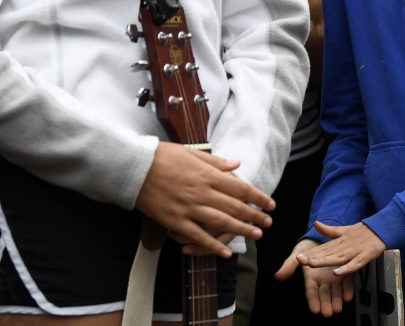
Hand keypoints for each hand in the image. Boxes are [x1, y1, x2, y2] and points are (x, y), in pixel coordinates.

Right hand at [134, 142, 274, 258]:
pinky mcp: (175, 220)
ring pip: (221, 222)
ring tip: (256, 235)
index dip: (258, 197)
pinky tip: (224, 253)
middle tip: (268, 223)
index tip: (270, 204)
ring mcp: (189, 208)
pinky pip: (197, 235)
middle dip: (255, 215)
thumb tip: (236, 164)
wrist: (134, 167)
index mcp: (207, 174)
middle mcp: (202, 192)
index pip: (240, 188)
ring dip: (241, 230)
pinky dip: (212, 245)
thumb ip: (215, 161)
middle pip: (234, 207)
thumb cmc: (161, 156)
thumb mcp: (191, 153)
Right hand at [276, 237, 355, 316]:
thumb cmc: (308, 247)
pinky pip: (347, 282)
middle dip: (326, 304)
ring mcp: (334, 277)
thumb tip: (278, 276)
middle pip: (324, 295)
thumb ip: (290, 265)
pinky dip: (348, 289)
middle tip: (328, 313)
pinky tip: (348, 297)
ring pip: (336, 292)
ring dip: (337, 300)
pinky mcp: (345, 271)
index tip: (315, 310)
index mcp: (311, 278)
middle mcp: (323, 281)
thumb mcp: (297, 254)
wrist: (322, 236)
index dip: (313, 301)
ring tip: (337, 308)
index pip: (311, 292)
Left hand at [297, 221, 386, 275]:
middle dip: (313, 257)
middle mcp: (345, 246)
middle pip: (327, 253)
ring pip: (337, 258)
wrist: (384, 227)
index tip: (298, 257)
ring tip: (312, 264)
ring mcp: (355, 251)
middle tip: (299, 260)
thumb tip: (316, 223)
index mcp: (340, 241)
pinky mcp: (365, 256)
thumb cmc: (365, 231)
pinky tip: (336, 273)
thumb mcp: (345, 230)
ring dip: (325, 261)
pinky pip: (355, 265)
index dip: (311, 253)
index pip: (323, 248)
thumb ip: (330, 230)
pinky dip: (346, 269)